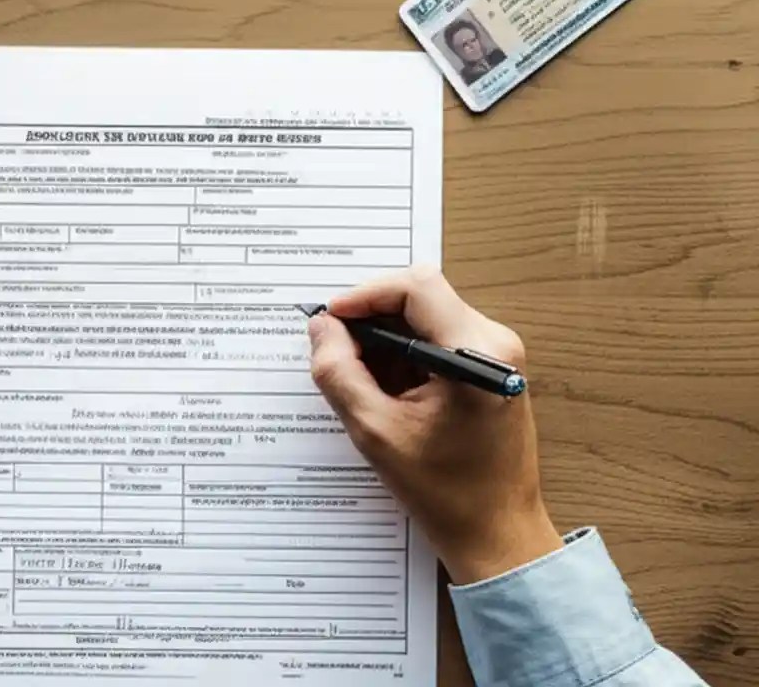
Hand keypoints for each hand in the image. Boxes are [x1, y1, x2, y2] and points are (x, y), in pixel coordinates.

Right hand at [307, 267, 562, 583]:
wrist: (497, 532)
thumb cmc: (446, 492)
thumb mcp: (376, 431)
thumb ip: (340, 373)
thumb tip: (322, 328)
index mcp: (475, 351)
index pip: (415, 288)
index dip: (364, 295)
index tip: (330, 321)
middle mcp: (494, 342)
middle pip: (419, 298)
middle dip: (371, 320)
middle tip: (336, 353)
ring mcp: (496, 354)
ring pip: (424, 318)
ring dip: (385, 341)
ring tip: (361, 383)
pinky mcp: (490, 368)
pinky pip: (437, 339)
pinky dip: (403, 356)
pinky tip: (385, 392)